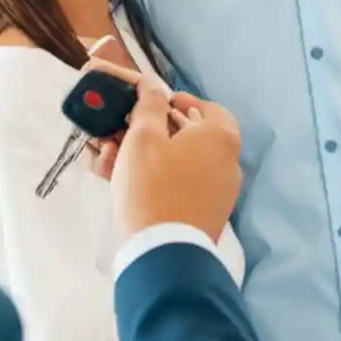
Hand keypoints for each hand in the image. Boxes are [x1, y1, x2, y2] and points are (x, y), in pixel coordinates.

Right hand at [111, 79, 242, 243]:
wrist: (164, 254)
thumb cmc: (153, 186)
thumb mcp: (143, 139)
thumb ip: (149, 106)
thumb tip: (154, 86)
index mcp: (221, 138)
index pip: (209, 108)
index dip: (182, 102)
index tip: (157, 104)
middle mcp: (228, 162)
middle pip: (191, 136)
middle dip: (154, 131)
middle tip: (126, 131)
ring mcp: (220, 192)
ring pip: (181, 164)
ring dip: (149, 157)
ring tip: (112, 159)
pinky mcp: (207, 216)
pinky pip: (181, 187)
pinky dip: (157, 180)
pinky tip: (124, 184)